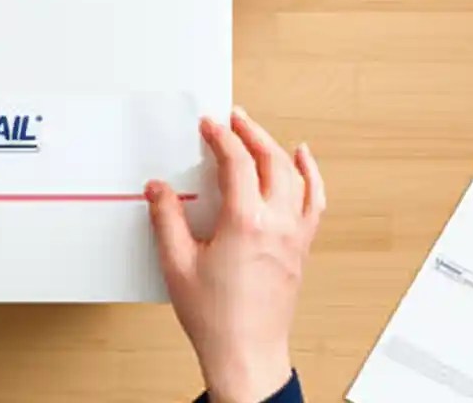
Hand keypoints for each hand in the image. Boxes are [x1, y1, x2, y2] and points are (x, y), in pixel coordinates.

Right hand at [145, 108, 325, 402]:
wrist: (246, 352)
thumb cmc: (216, 317)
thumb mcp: (176, 264)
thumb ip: (166, 219)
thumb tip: (159, 190)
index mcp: (245, 223)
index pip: (237, 163)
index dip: (222, 137)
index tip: (210, 126)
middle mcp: (277, 224)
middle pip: (272, 161)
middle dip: (251, 133)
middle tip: (233, 119)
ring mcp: (295, 236)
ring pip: (296, 177)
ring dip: (278, 148)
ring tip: (261, 133)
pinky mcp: (302, 249)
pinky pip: (314, 201)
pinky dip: (311, 176)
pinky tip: (305, 163)